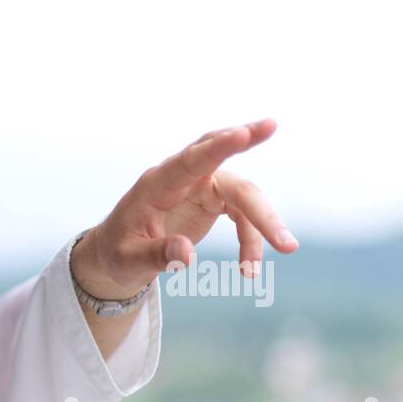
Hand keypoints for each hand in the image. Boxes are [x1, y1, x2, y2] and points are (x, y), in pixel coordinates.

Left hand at [71, 118, 297, 298]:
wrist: (118, 254)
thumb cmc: (117, 253)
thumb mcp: (127, 260)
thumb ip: (155, 255)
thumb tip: (186, 255)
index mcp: (155, 185)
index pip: (189, 161)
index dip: (217, 147)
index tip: (243, 133)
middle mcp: (182, 180)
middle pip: (225, 175)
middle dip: (252, 164)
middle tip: (273, 135)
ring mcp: (200, 187)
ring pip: (242, 195)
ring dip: (264, 223)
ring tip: (285, 249)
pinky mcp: (213, 201)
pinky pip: (242, 215)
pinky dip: (251, 238)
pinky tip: (249, 268)